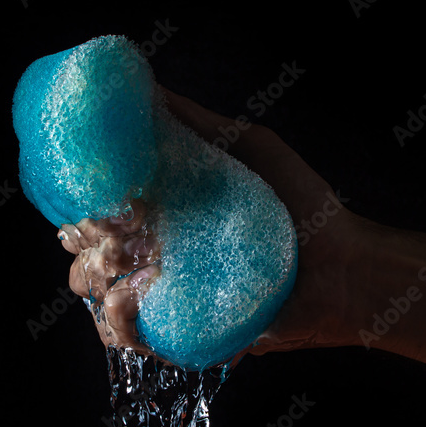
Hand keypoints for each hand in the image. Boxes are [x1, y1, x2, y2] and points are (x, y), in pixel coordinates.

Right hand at [60, 86, 361, 362]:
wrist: (345, 266)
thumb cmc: (304, 205)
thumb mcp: (250, 148)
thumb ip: (199, 123)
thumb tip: (148, 86)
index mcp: (169, 216)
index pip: (103, 213)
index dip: (81, 206)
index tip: (83, 197)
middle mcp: (163, 258)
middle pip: (90, 257)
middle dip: (80, 246)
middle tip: (103, 234)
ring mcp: (172, 299)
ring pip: (102, 301)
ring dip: (93, 284)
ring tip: (117, 271)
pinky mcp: (188, 337)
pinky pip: (135, 340)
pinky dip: (119, 325)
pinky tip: (126, 303)